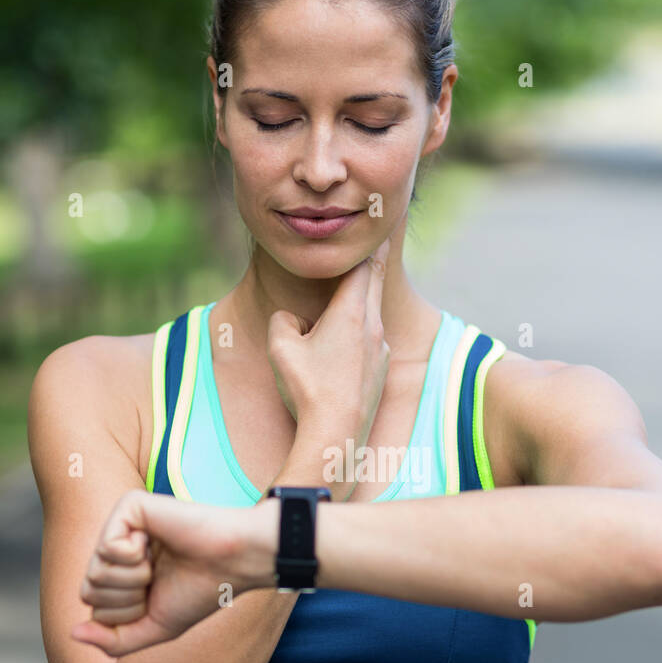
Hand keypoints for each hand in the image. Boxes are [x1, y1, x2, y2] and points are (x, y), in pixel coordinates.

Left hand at [71, 489, 278, 655]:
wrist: (232, 564)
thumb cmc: (199, 593)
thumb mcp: (154, 628)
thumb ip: (113, 640)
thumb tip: (72, 634)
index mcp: (122, 573)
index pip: (94, 607)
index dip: (125, 614)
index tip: (156, 598)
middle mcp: (118, 548)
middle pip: (89, 590)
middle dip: (126, 599)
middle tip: (156, 580)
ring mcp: (122, 525)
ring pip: (94, 571)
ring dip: (132, 579)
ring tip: (158, 562)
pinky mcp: (129, 506)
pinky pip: (107, 547)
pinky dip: (134, 556)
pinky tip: (155, 542)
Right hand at [266, 238, 391, 498]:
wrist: (336, 435)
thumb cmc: (308, 388)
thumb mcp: (281, 346)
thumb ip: (284, 321)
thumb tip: (292, 319)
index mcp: (352, 312)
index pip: (364, 265)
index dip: (366, 244)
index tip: (372, 227)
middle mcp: (373, 327)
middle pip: (373, 285)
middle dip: (367, 266)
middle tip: (370, 245)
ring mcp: (379, 351)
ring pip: (369, 318)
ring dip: (356, 309)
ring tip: (337, 309)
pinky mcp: (379, 374)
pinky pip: (367, 344)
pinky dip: (356, 338)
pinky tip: (336, 356)